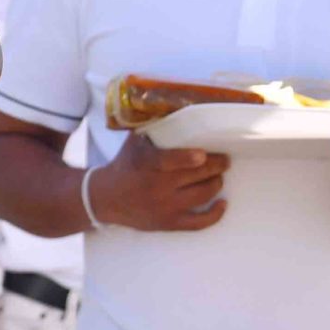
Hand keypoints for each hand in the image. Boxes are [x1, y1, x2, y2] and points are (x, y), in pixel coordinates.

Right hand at [88, 133, 228, 232]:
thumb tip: (177, 107)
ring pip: (202, 195)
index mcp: (147, 164)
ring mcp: (165, 207)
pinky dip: (215, 214)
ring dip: (216, 183)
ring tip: (217, 175)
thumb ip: (154, 129)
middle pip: (195, 176)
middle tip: (224, 160)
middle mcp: (157, 187)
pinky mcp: (169, 223)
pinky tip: (222, 203)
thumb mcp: (134, 144)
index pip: (168, 161)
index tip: (202, 155)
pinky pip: (198, 223)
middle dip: (215, 166)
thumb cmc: (125, 166)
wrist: (106, 199)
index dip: (186, 158)